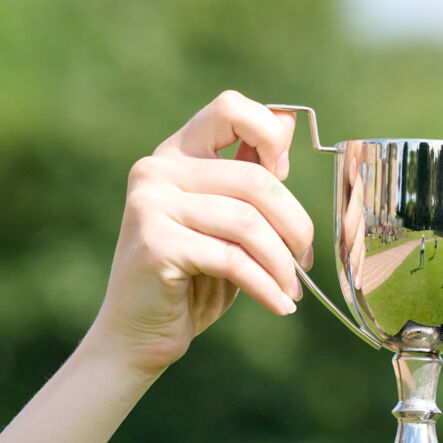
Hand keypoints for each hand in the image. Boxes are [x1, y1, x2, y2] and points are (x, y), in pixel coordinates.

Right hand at [86, 90, 316, 374]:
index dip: (269, 134)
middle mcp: (157, 169)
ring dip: (281, 264)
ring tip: (291, 290)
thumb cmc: (191, 279)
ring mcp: (151, 204)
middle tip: (304, 261)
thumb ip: (250, 176)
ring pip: (247, 222)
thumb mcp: (229, 224)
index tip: (285, 175)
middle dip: (294, 225)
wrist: (138, 334)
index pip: (229, 108)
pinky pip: (232, 259)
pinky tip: (279, 305)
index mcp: (176, 154)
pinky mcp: (155, 243)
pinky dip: (265, 287)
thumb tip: (288, 121)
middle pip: (253, 179)